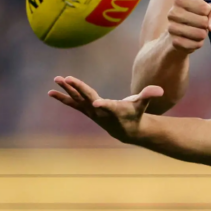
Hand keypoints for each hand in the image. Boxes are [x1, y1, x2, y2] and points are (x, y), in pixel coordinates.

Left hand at [48, 76, 162, 143]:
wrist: (126, 131)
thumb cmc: (135, 115)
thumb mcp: (143, 105)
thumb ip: (149, 95)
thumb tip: (160, 89)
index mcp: (113, 110)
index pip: (108, 107)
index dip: (103, 105)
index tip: (96, 103)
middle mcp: (99, 111)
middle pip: (87, 98)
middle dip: (78, 89)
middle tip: (67, 79)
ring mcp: (91, 111)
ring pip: (77, 99)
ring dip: (66, 90)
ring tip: (56, 80)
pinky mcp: (87, 110)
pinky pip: (72, 103)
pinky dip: (62, 97)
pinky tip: (51, 92)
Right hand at [166, 0, 210, 52]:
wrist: (178, 34)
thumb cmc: (195, 17)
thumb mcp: (208, 10)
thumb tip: (210, 26)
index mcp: (180, 0)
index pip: (205, 8)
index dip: (208, 12)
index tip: (201, 13)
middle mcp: (172, 13)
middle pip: (203, 21)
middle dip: (206, 25)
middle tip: (199, 24)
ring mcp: (172, 28)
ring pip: (200, 34)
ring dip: (203, 34)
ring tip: (196, 31)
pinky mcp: (174, 42)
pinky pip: (196, 44)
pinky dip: (198, 43)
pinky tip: (192, 40)